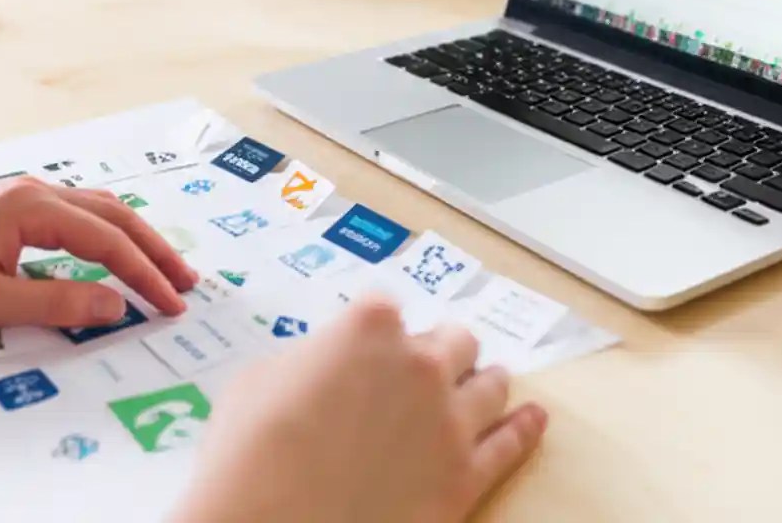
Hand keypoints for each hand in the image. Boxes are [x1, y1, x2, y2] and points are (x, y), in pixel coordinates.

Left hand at [0, 177, 198, 333]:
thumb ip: (56, 303)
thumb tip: (114, 305)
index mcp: (31, 209)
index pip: (107, 241)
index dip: (145, 274)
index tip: (172, 304)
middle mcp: (34, 193)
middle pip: (114, 216)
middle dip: (155, 251)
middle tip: (187, 283)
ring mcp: (23, 197)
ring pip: (98, 211)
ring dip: (135, 239)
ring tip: (165, 268)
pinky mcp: (12, 210)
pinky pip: (77, 216)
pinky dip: (108, 234)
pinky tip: (117, 252)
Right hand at [176, 298, 547, 522]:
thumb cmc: (247, 450)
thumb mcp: (258, 380)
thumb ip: (307, 360)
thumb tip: (322, 370)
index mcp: (370, 326)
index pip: (385, 307)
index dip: (373, 327)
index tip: (366, 343)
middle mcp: (422, 363)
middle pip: (453, 339)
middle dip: (438, 349)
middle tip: (425, 365)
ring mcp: (451, 420)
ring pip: (491, 384)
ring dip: (483, 381)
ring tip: (486, 382)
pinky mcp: (466, 476)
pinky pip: (510, 443)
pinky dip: (524, 428)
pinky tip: (533, 418)